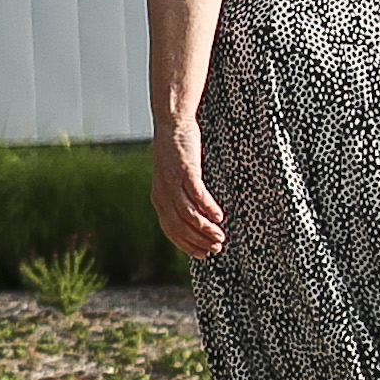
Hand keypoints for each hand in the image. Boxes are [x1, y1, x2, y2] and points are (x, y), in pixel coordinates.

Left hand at [149, 123, 225, 262]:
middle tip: (217, 248)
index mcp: (159, 199)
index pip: (171, 231)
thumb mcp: (173, 180)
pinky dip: (208, 208)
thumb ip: (179, 198)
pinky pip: (197, 195)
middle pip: (180, 226)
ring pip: (188, 215)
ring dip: (206, 229)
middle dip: (199, 241)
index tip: (202, 255)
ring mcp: (173, 182)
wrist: (172, 124)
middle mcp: (163, 194)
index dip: (187, 245)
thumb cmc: (176, 154)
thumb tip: (196, 219)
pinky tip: (220, 216)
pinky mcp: (186, 170)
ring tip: (220, 237)